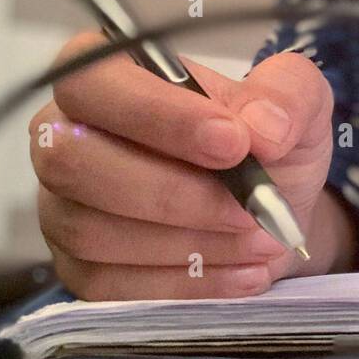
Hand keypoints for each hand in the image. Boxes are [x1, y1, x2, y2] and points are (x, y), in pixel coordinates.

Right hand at [29, 32, 356, 299]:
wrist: (272, 210)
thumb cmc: (266, 143)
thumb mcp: (298, 102)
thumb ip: (288, 93)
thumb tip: (265, 127)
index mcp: (106, 73)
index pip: (90, 77)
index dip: (156, 114)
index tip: (234, 143)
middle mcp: (63, 135)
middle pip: (73, 161)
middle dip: (174, 192)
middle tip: (251, 206)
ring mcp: (60, 207)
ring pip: (91, 230)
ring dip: (189, 242)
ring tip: (259, 239)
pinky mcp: (77, 269)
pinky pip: (110, 285)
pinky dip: (187, 283)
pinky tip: (243, 272)